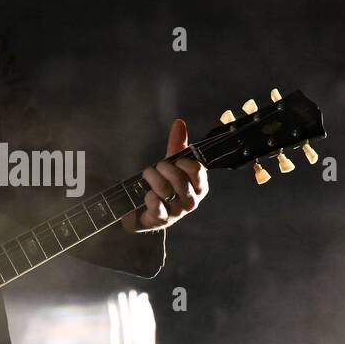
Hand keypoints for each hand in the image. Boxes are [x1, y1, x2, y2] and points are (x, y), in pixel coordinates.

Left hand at [122, 118, 208, 232]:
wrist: (145, 210)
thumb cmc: (164, 185)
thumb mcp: (171, 164)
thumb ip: (177, 144)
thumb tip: (179, 123)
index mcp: (199, 186)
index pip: (197, 170)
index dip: (183, 162)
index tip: (175, 161)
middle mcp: (192, 201)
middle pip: (179, 179)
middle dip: (164, 168)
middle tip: (157, 167)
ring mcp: (178, 212)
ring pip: (165, 190)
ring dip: (152, 178)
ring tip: (148, 176)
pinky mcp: (163, 220)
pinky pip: (156, 205)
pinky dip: (149, 196)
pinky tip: (147, 195)